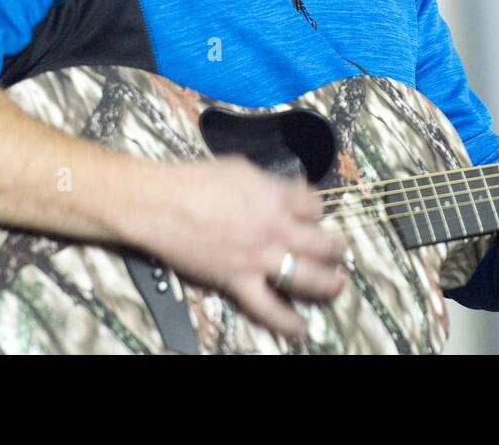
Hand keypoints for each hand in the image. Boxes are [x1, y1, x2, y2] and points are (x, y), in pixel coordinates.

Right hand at [122, 155, 348, 339]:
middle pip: (324, 244)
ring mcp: (259, 258)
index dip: (317, 210)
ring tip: (337, 286)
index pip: (316, 205)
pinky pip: (270, 308)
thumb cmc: (197, 179)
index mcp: (278, 196)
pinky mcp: (238, 281)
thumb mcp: (243, 169)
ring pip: (309, 277)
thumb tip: (289, 189)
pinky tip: (302, 329)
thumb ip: (271, 183)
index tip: (313, 214)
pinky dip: (288, 322)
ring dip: (329, 284)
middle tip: (338, 253)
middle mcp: (277, 228)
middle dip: (337, 250)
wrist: (160, 204)